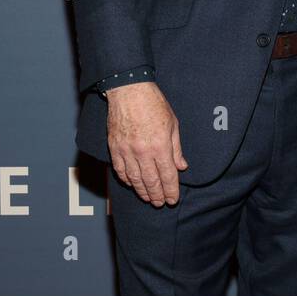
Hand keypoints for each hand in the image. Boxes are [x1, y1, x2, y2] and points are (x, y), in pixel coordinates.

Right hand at [105, 81, 186, 205]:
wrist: (129, 91)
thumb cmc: (154, 104)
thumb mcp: (173, 124)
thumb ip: (176, 148)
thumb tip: (182, 166)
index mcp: (160, 145)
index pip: (167, 175)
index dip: (171, 190)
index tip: (172, 199)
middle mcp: (143, 152)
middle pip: (151, 181)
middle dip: (157, 195)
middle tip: (160, 203)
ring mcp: (126, 151)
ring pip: (134, 179)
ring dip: (142, 191)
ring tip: (148, 198)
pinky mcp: (114, 148)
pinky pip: (120, 170)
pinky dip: (126, 180)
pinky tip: (132, 185)